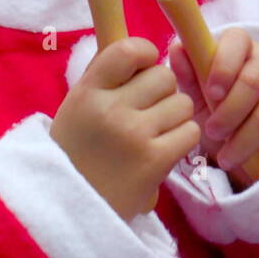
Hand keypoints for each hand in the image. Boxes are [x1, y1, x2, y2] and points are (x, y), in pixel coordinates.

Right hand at [51, 37, 200, 220]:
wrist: (68, 208)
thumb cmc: (77, 151)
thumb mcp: (79, 106)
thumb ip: (107, 78)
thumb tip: (143, 52)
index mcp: (88, 91)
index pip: (129, 49)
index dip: (145, 54)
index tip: (142, 69)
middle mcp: (110, 108)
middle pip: (164, 77)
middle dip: (163, 91)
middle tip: (148, 110)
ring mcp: (134, 134)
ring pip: (183, 104)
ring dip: (175, 116)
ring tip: (155, 132)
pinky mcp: (155, 161)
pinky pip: (190, 132)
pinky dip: (182, 140)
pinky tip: (163, 149)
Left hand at [168, 27, 258, 176]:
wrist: (247, 140)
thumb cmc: (217, 108)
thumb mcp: (197, 95)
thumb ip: (187, 74)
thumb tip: (178, 48)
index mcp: (239, 47)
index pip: (236, 39)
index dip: (224, 65)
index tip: (211, 92)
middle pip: (253, 80)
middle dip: (230, 112)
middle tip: (212, 133)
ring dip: (245, 138)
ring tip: (226, 157)